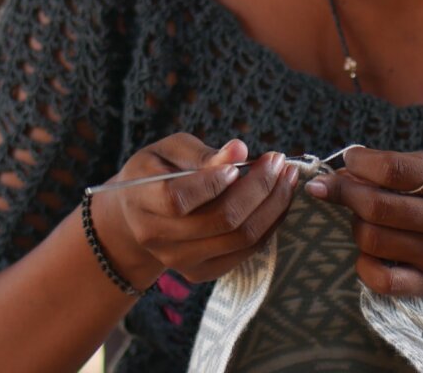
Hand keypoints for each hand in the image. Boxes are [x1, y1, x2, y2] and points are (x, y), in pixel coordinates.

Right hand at [90, 133, 298, 285]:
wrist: (135, 217)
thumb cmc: (155, 173)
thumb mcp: (168, 151)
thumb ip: (202, 153)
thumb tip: (240, 150)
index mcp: (142, 201)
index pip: (178, 199)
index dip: (213, 181)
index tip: (241, 161)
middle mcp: (158, 238)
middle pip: (221, 220)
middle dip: (259, 188)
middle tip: (278, 161)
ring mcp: (180, 261)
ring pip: (240, 238)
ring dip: (273, 206)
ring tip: (287, 177)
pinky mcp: (202, 272)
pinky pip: (246, 252)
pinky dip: (269, 224)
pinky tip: (278, 200)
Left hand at [305, 146, 422, 296]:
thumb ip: (401, 165)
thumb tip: (346, 169)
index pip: (396, 171)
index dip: (362, 162)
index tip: (349, 158)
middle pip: (379, 208)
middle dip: (345, 192)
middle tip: (334, 185)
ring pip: (373, 241)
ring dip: (355, 223)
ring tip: (362, 214)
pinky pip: (383, 281)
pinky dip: (363, 264)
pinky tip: (366, 249)